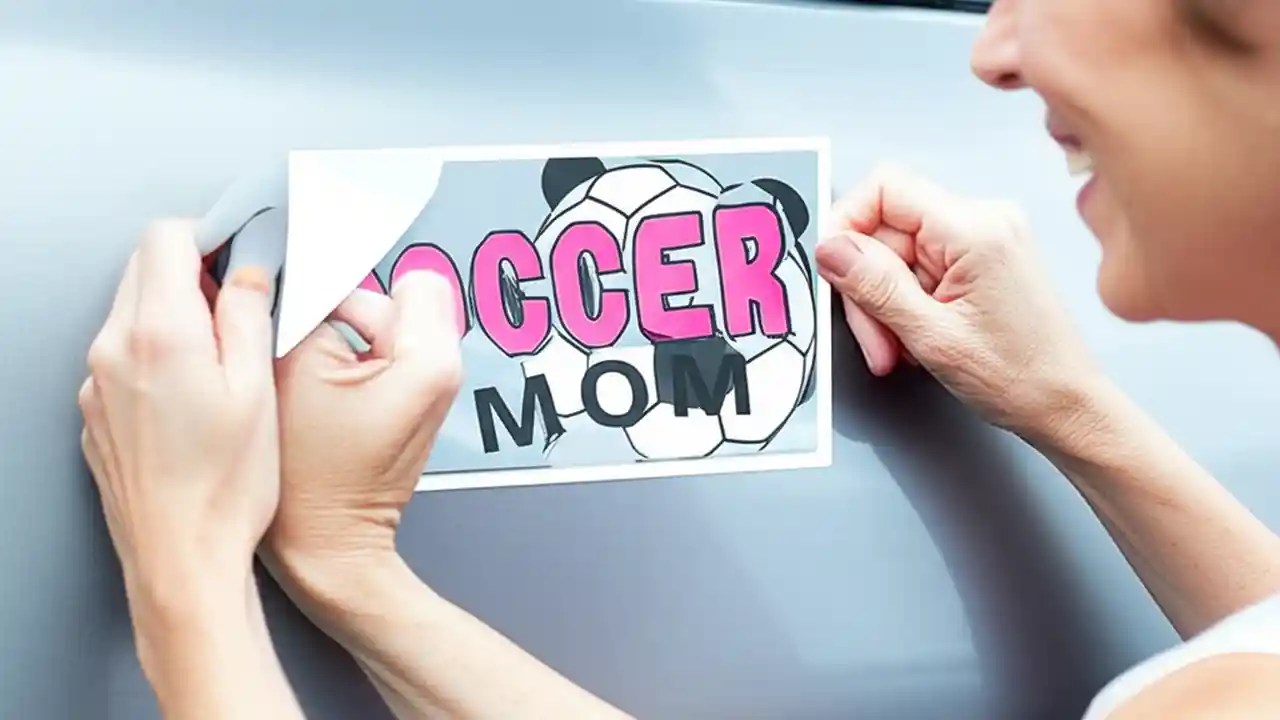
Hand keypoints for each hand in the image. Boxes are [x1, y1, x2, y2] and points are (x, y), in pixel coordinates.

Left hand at [78, 219, 277, 660]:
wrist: (182, 558)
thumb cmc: (223, 489)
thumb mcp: (258, 388)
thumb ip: (249, 315)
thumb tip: (248, 275)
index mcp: (160, 335)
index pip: (166, 238)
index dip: (209, 236)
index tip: (238, 253)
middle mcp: (115, 351)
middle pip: (144, 269)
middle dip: (193, 273)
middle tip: (239, 307)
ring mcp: (97, 382)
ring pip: (133, 313)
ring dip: (176, 316)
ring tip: (222, 363)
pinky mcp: (95, 411)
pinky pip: (123, 356)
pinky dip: (158, 356)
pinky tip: (197, 398)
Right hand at [265, 271, 461, 578]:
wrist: (324, 546)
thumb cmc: (311, 479)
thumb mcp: (293, 368)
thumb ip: (306, 306)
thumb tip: (304, 272)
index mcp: (430, 359)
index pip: (407, 279)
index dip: (353, 288)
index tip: (317, 310)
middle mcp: (441, 372)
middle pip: (389, 302)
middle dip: (342, 317)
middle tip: (305, 353)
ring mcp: (426, 391)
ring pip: (378, 329)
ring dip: (340, 342)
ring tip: (310, 383)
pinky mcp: (406, 406)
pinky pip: (375, 359)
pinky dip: (346, 367)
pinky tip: (320, 398)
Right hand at [816, 166, 1102, 439]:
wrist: (1066, 405)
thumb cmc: (1021, 378)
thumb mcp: (931, 337)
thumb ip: (874, 285)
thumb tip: (830, 247)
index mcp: (976, 229)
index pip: (885, 188)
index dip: (848, 224)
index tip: (833, 269)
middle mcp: (984, 220)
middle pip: (887, 229)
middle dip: (869, 288)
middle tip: (875, 340)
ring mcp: (985, 238)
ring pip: (899, 253)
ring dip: (886, 304)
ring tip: (901, 350)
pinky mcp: (982, 258)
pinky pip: (920, 266)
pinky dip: (907, 303)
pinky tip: (917, 338)